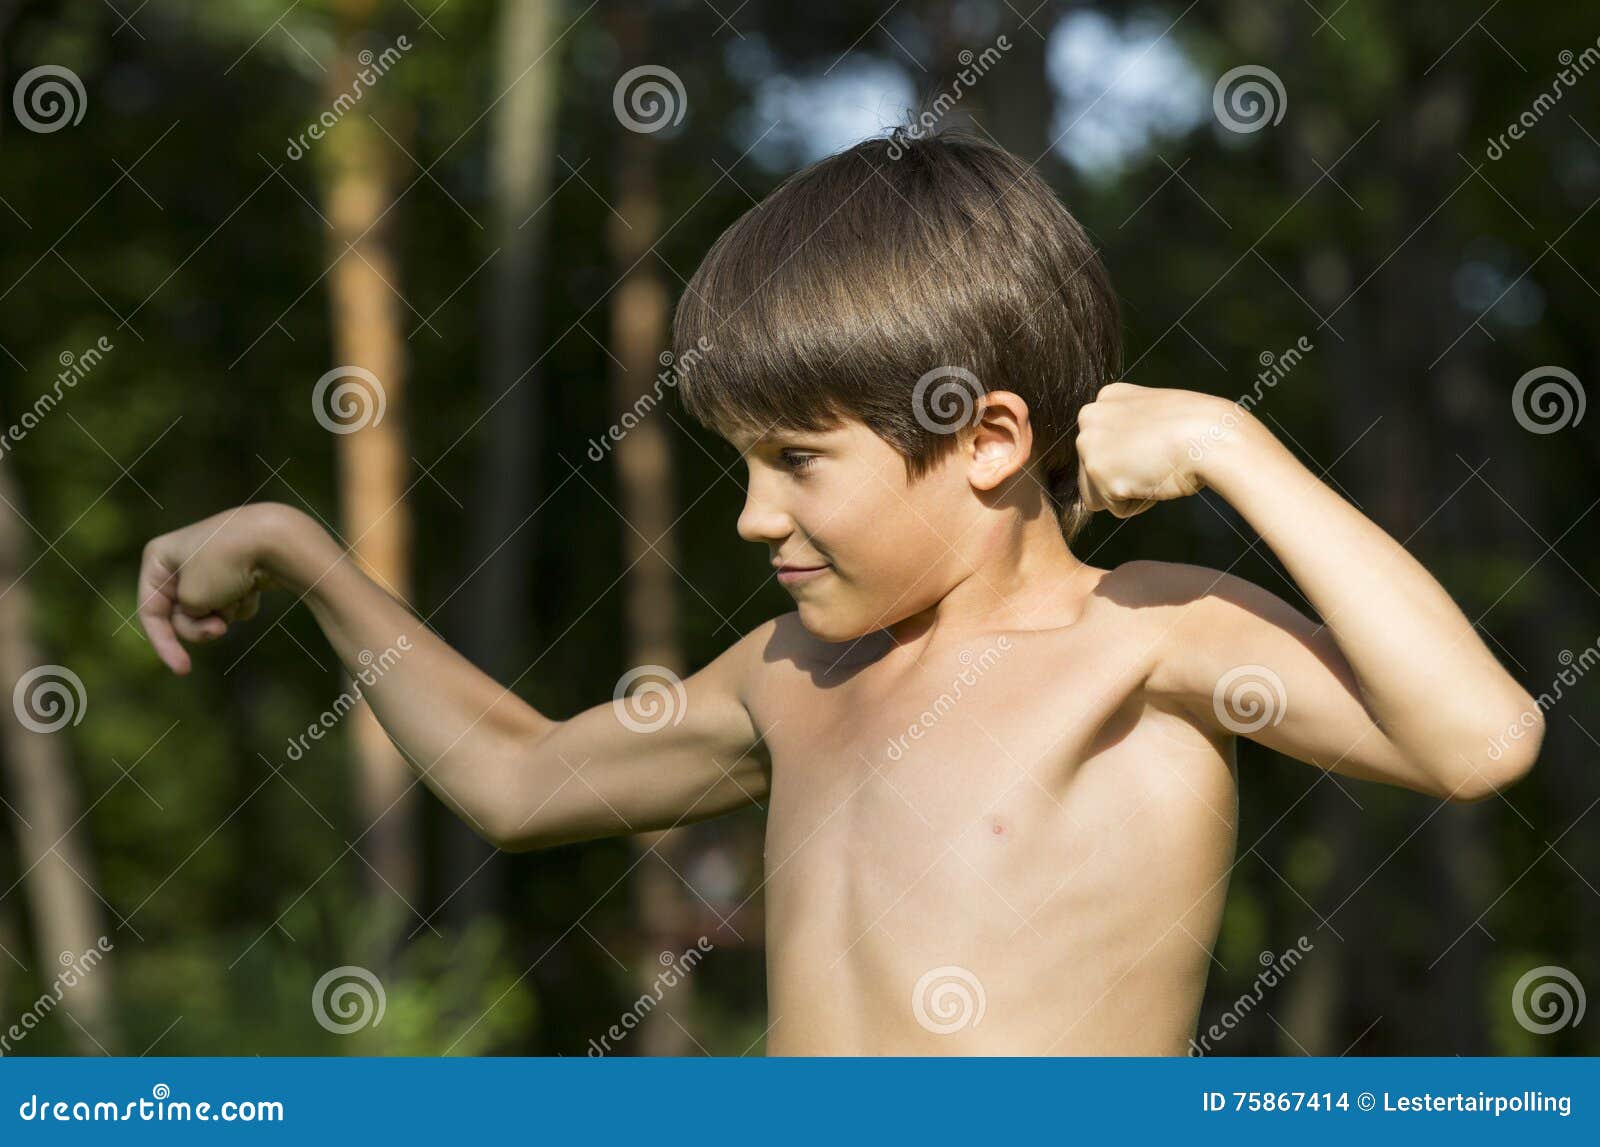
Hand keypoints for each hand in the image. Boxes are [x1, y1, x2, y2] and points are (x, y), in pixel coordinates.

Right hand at [137, 503, 288, 673]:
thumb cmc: (227, 564)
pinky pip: (234, 602)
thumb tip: (212, 616)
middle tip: (219, 628)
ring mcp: (213, 564)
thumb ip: (190, 616)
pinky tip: (254, 587)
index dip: (163, 643)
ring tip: (238, 594)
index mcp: (158, 557)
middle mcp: (182, 558)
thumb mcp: (193, 598)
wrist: (277, 538)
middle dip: (201, 626)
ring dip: (224, 612)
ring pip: (210, 610)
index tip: (183, 670)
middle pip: (181, 613)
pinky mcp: (239, 570)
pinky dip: (243, 602)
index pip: (150, 610)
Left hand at [1075, 382, 1248, 517]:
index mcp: (1108, 397)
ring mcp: (1090, 444)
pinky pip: (1117, 508)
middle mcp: (1090, 417)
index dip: (1133, 455)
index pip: (1104, 443)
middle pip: (1095, 469)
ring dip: (1129, 490)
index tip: (1157, 446)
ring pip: (1102, 491)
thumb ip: (1132, 429)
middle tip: (1156, 459)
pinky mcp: (1097, 473)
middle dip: (1125, 475)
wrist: (1211, 436)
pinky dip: (1139, 503)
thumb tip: (1125, 459)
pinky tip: (1155, 478)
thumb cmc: (1197, 428)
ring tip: (1154, 469)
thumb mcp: (1157, 415)